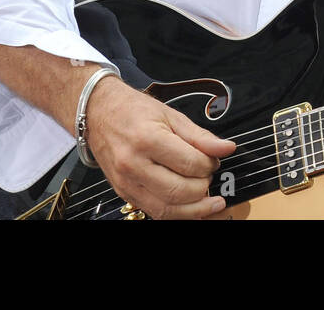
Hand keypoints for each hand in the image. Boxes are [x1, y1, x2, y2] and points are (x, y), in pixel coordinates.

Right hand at [84, 76, 235, 218]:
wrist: (98, 113)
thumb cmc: (133, 111)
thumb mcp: (171, 115)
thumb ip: (200, 136)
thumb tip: (226, 148)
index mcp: (148, 140)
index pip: (190, 164)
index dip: (209, 165)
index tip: (214, 160)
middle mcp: (134, 165)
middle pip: (179, 191)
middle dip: (203, 187)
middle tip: (210, 177)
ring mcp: (127, 183)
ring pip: (167, 209)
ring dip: (195, 209)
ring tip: (211, 201)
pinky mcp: (125, 193)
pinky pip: (155, 212)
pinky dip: (177, 213)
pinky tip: (192, 207)